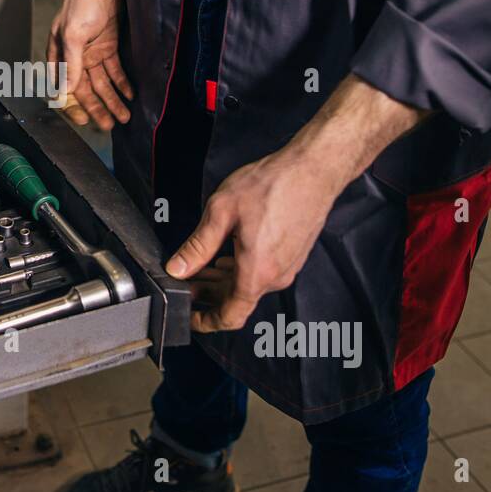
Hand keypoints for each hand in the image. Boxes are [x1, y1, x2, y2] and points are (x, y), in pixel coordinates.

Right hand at [47, 0, 132, 129]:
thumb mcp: (74, 33)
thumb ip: (71, 63)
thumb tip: (66, 91)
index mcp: (60, 53)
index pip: (66, 86)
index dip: (74, 105)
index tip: (85, 122)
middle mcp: (75, 55)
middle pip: (87, 88)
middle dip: (98, 108)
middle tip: (110, 126)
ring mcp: (93, 51)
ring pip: (104, 82)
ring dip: (113, 99)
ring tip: (124, 116)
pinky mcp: (109, 44)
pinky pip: (115, 69)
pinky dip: (122, 83)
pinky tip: (130, 95)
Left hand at [170, 148, 344, 331]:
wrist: (313, 169)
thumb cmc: (274, 185)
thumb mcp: (222, 213)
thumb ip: (197, 247)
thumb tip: (177, 268)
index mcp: (256, 273)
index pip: (229, 317)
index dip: (205, 322)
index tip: (189, 316)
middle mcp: (275, 276)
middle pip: (236, 300)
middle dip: (208, 294)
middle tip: (185, 280)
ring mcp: (287, 267)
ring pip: (248, 284)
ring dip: (222, 279)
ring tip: (200, 265)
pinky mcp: (292, 255)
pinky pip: (261, 272)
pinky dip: (240, 268)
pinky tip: (227, 252)